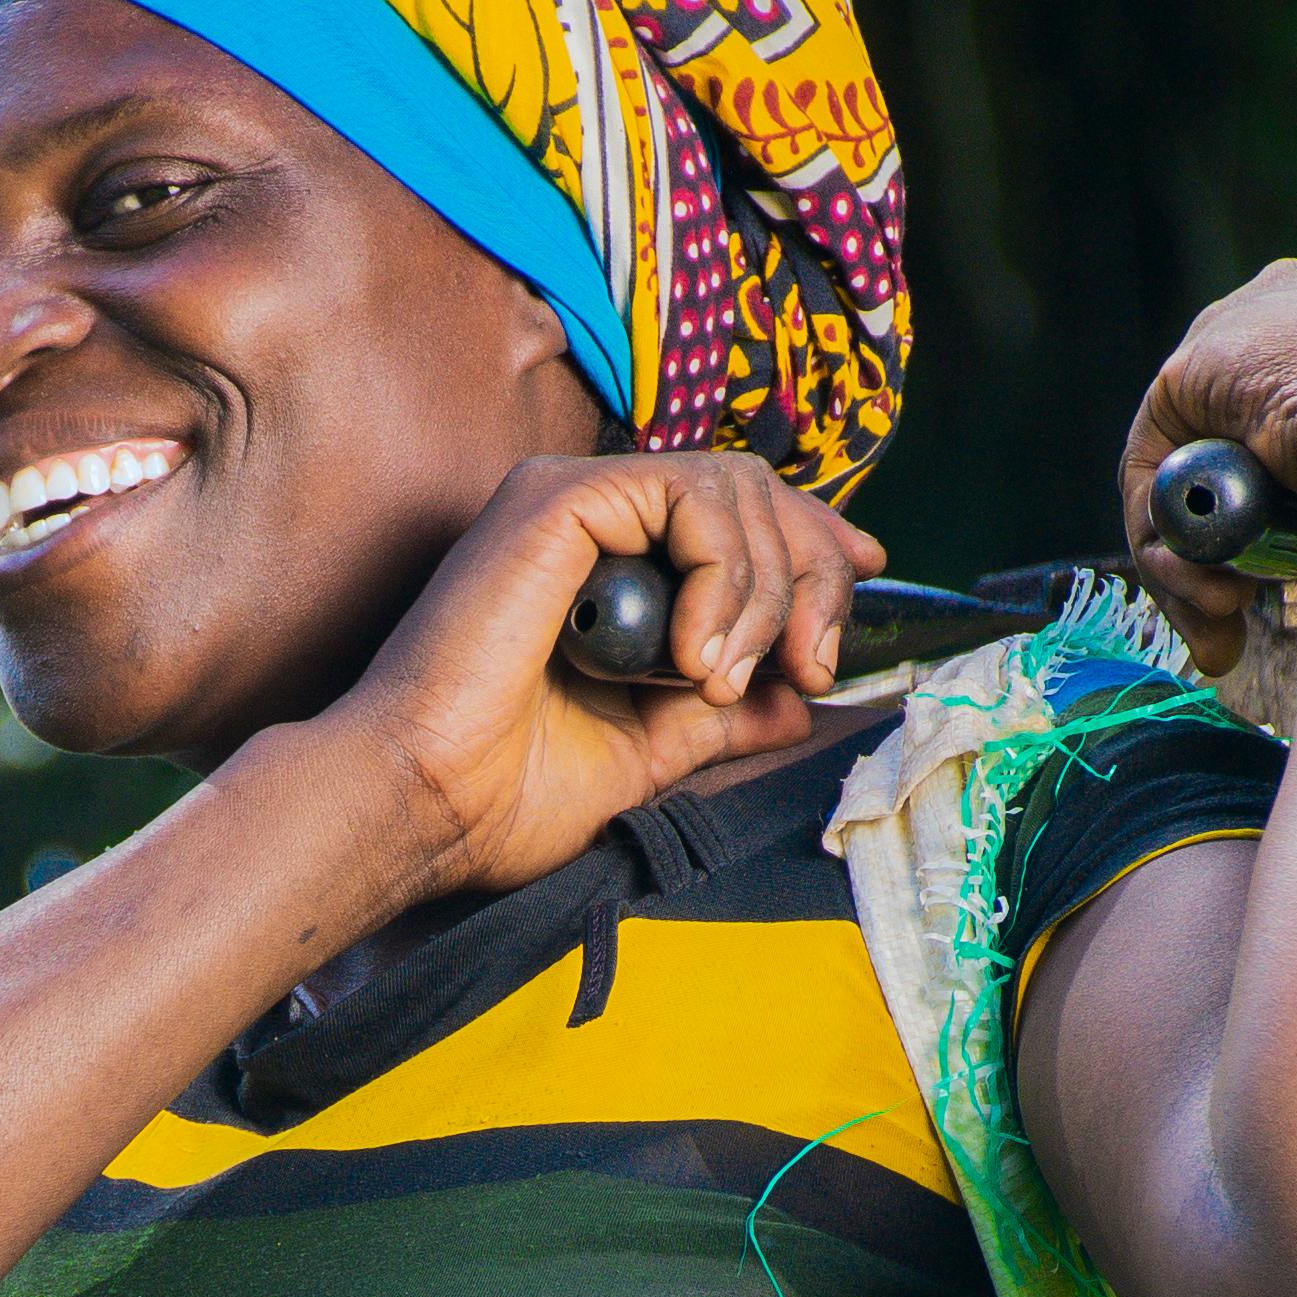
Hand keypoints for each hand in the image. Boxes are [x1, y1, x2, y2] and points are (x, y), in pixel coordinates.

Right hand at [309, 448, 883, 899]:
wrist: (429, 806)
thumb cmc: (504, 793)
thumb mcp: (652, 752)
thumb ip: (725, 716)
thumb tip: (800, 700)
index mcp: (610, 569)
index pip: (743, 515)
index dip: (816, 542)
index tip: (866, 579)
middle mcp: (593, 521)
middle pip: (758, 493)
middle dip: (812, 575)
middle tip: (810, 664)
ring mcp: (574, 502)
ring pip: (736, 490)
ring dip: (763, 589)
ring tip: (723, 678)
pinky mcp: (559, 499)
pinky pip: (689, 495)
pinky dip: (717, 573)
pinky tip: (692, 652)